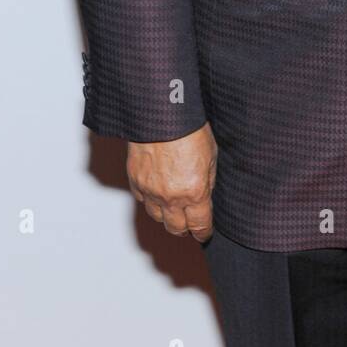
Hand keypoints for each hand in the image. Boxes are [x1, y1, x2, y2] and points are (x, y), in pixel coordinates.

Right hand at [126, 122, 216, 241]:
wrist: (161, 113)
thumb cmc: (189, 128)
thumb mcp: (211, 155)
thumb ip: (208, 181)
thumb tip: (205, 196)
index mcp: (194, 192)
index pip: (199, 226)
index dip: (204, 232)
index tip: (205, 233)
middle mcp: (171, 197)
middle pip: (176, 228)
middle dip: (185, 229)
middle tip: (190, 224)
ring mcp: (150, 191)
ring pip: (157, 218)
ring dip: (167, 217)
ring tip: (173, 210)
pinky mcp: (135, 181)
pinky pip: (142, 201)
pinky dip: (150, 201)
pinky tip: (157, 193)